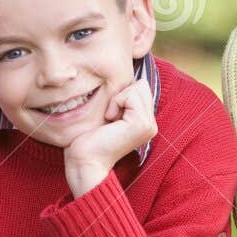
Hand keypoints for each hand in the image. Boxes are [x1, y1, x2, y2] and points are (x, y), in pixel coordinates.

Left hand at [62, 80, 157, 196]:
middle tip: (109, 117)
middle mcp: (151, 124)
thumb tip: (127, 76)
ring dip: (117, 99)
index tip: (109, 115)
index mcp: (145, 121)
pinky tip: (110, 120)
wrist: (84, 161)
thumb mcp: (109, 113)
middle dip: (121, 95)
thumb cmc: (89, 138)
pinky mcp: (142, 124)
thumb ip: (122, 99)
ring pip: (138, 87)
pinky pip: (131, 95)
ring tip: (109, 120)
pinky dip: (116, 103)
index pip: (141, 87)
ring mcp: (149, 125)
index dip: (121, 95)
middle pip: (142, 85)